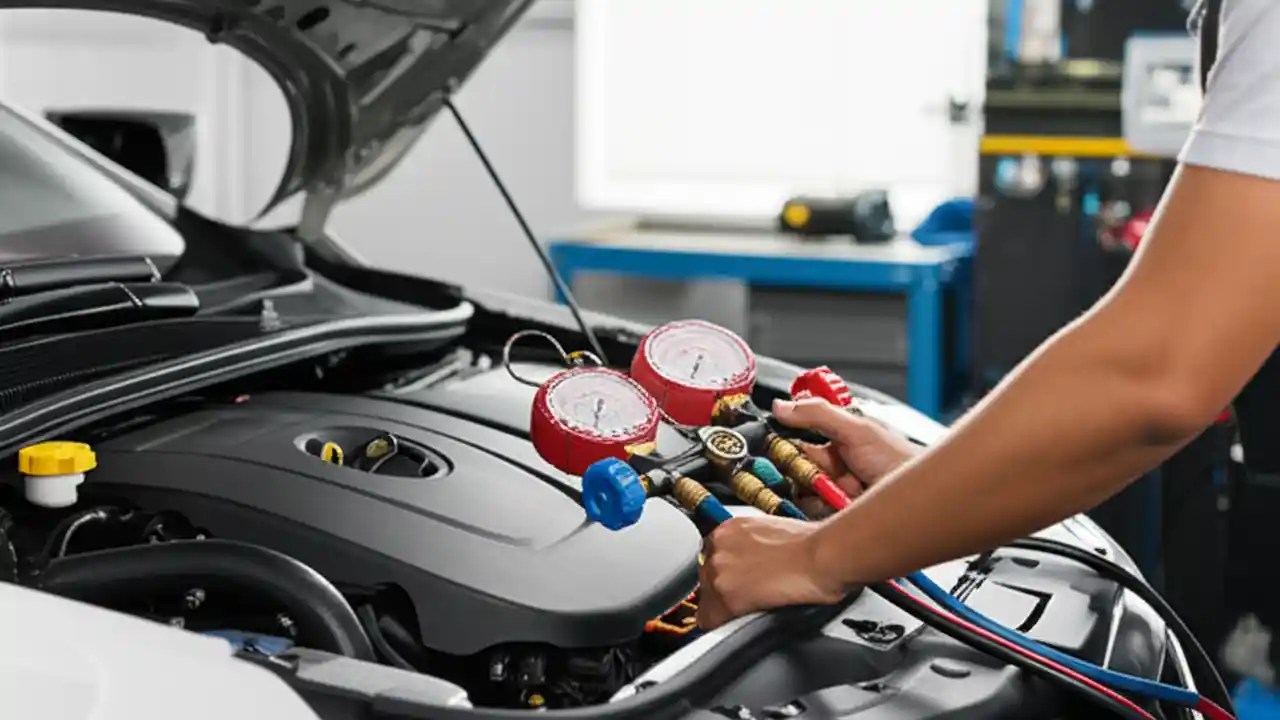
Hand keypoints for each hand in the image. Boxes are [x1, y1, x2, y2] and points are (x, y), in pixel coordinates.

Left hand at [697, 515, 848, 629]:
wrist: (823, 557)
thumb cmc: (813, 545)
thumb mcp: (771, 533)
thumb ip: (750, 546)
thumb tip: (751, 564)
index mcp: (728, 527)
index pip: (712, 560)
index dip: (727, 576)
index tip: (738, 584)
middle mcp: (716, 545)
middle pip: (707, 580)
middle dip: (725, 591)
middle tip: (751, 598)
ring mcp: (718, 571)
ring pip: (707, 601)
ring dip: (725, 609)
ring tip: (753, 610)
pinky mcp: (726, 596)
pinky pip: (711, 620)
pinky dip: (724, 626)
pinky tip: (746, 622)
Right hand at [772, 398, 920, 515]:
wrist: (923, 499)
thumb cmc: (898, 461)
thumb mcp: (857, 429)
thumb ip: (817, 414)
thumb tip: (781, 406)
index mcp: (835, 441)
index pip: (795, 440)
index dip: (782, 444)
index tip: (772, 445)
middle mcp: (830, 467)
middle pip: (792, 469)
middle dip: (796, 471)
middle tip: (811, 469)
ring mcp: (831, 493)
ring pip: (798, 493)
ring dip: (809, 492)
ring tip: (833, 487)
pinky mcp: (832, 516)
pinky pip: (808, 514)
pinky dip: (815, 509)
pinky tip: (831, 503)